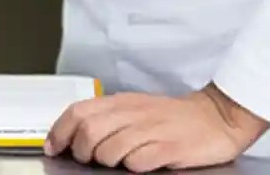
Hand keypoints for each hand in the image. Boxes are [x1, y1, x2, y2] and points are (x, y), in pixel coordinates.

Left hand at [44, 84, 269, 172]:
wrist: (217, 117)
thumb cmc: (173, 117)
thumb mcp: (136, 109)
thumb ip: (108, 118)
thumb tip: (74, 135)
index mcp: (122, 102)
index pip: (78, 111)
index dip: (59, 131)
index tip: (52, 147)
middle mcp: (133, 113)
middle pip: (88, 131)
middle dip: (80, 150)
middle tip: (87, 159)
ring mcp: (152, 131)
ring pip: (109, 149)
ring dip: (105, 161)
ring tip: (117, 162)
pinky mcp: (169, 148)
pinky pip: (137, 163)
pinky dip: (132, 167)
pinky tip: (140, 164)